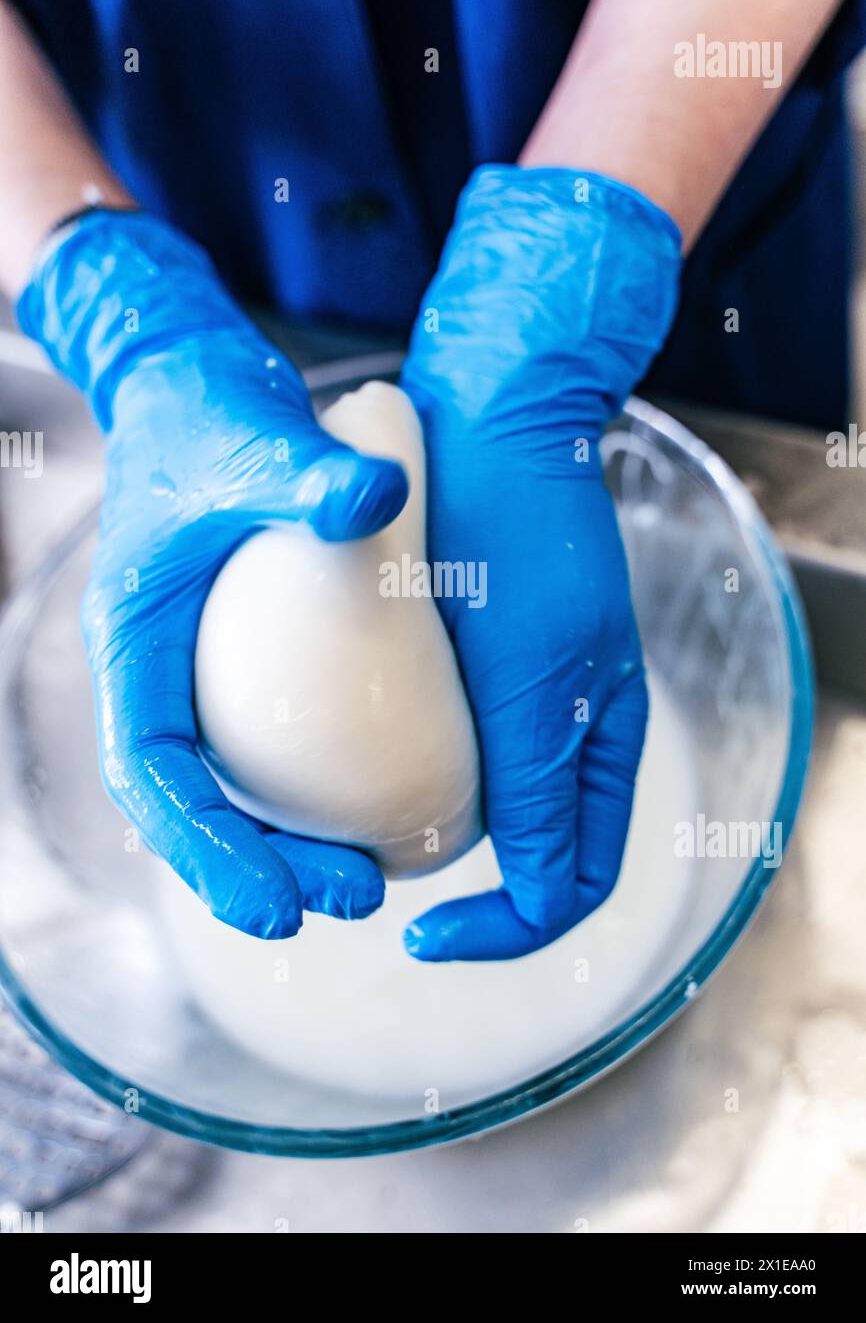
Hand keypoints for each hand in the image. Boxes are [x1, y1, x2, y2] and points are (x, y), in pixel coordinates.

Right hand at [18, 211, 407, 936]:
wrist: (194, 377)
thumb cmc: (205, 408)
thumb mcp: (253, 436)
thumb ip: (307, 472)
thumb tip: (376, 494)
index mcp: (132, 638)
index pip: (149, 770)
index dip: (202, 848)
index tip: (274, 907)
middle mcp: (154, 668)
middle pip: (187, 805)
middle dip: (255, 869)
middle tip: (355, 898)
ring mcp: (192, 669)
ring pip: (226, 788)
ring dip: (285, 846)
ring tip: (368, 880)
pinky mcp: (235, 660)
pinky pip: (263, 747)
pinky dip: (306, 793)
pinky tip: (373, 807)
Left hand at [402, 167, 681, 958]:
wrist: (491, 415)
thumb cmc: (520, 531)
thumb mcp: (537, 672)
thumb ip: (542, 783)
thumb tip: (539, 897)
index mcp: (605, 740)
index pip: (573, 883)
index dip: (504, 932)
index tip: (418, 936)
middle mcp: (571, 727)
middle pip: (535, 857)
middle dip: (469, 901)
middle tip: (375, 896)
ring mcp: (524, 691)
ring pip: (488, 804)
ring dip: (432, 842)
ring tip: (356, 844)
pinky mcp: (478, 656)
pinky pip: (449, 740)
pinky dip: (406, 774)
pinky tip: (347, 766)